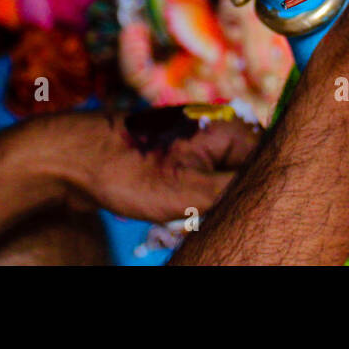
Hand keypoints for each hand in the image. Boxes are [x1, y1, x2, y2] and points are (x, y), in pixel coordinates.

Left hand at [26, 111, 260, 222]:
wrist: (74, 159)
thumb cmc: (130, 171)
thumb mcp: (193, 193)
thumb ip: (239, 191)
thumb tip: (275, 193)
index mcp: (230, 129)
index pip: (270, 163)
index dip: (256, 192)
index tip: (230, 210)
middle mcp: (218, 130)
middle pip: (246, 175)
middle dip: (228, 204)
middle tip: (200, 218)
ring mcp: (197, 143)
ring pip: (221, 185)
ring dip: (207, 209)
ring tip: (179, 219)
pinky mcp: (177, 157)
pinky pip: (199, 185)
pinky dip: (190, 205)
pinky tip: (169, 217)